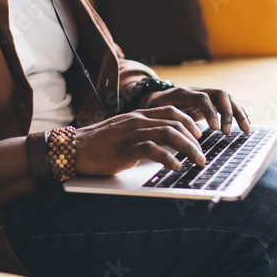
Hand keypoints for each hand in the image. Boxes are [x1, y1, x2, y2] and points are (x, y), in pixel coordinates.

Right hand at [74, 106, 206, 175]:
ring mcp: (132, 134)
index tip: (199, 133)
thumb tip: (164, 141)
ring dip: (188, 148)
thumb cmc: (98, 142)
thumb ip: (142, 131)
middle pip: (175, 123)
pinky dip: (168, 158)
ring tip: (197, 161)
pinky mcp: (125, 149)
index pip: (171, 110)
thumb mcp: (123, 131)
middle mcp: (138, 121)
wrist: (73, 147)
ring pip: (169, 134)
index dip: (189, 120)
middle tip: (202, 154)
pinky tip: (176, 166)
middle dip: (194, 139)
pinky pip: (152, 150)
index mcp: (138, 115)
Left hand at [138, 86, 250, 134]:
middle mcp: (199, 90)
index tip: (214, 129)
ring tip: (245, 129)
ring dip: (238, 113)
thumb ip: (167, 120)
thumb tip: (179, 135)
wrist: (155, 97)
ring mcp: (207, 94)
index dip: (210, 112)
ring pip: (228, 98)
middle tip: (227, 132)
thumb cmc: (155, 107)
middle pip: (220, 94)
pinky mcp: (212, 102)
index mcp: (184, 93)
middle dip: (228, 113)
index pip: (203, 98)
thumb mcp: (157, 112)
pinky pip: (229, 104)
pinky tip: (246, 125)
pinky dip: (239, 113)